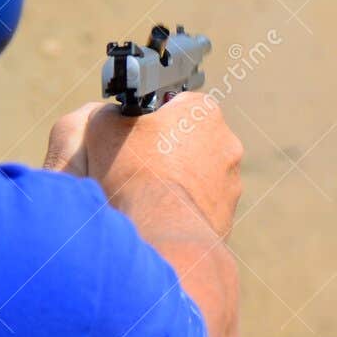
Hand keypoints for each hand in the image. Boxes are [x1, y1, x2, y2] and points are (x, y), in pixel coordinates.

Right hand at [44, 93, 242, 238]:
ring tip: (151, 197)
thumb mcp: (104, 127)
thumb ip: (112, 114)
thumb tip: (113, 120)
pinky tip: (163, 217)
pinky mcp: (228, 214)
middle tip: (140, 170)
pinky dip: (185, 210)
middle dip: (167, 153)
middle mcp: (227, 142)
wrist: (161, 229)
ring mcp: (232, 181)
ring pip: (198, 176)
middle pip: (189, 142)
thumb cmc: (135, 172)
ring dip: (178, 183)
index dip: (152, 122)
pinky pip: (202, 206)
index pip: (176, 107)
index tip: (137, 138)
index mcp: (202, 111)